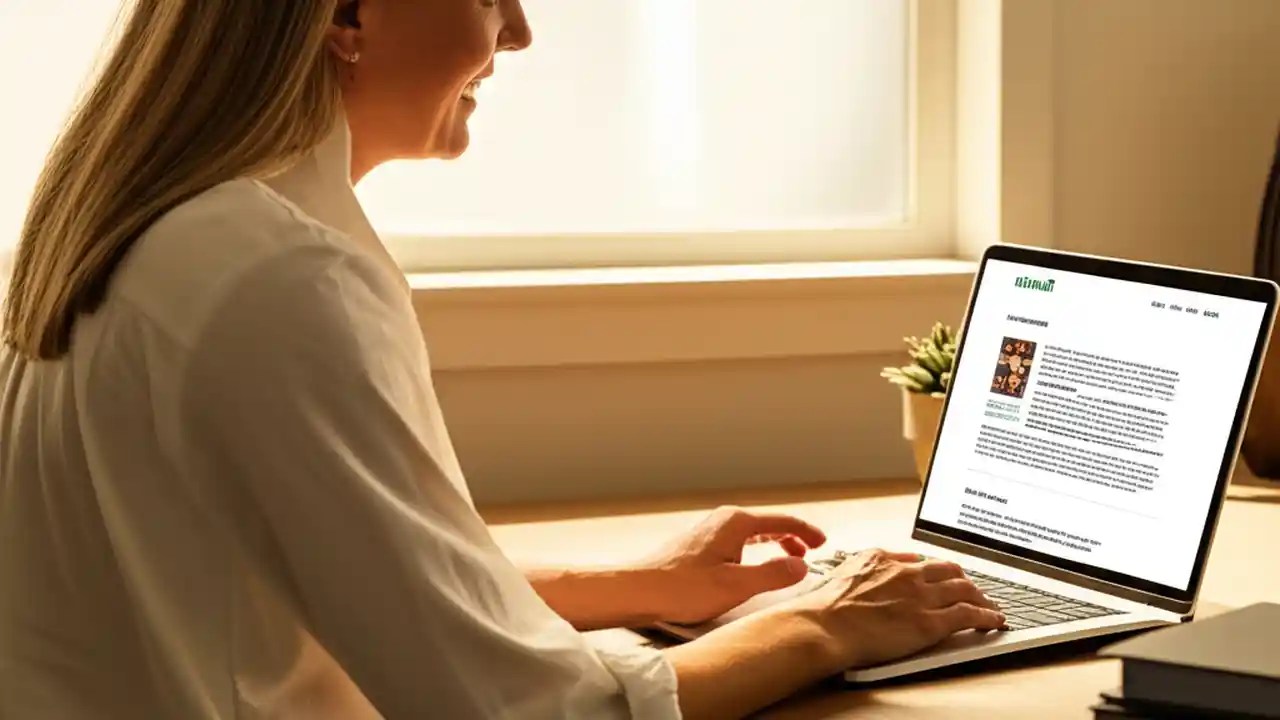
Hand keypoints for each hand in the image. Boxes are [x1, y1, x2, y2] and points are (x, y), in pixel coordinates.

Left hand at [640, 505, 826, 624]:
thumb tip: (801, 565)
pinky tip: (751, 566)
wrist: (640, 590)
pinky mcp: (698, 545)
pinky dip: (754, 550)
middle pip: (767, 523)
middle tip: (810, 552)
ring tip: (787, 559)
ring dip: (772, 544)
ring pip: (750, 533)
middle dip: (791, 536)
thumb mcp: (737, 585)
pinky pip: (737, 541)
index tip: (824, 542)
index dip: (806, 532)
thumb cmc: (684, 588)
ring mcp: (709, 531)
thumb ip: (774, 574)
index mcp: (736, 523)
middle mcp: (723, 520)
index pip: (782, 521)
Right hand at [779, 548, 1004, 671]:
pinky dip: (986, 616)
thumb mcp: (841, 573)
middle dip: (963, 579)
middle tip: (970, 589)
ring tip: (988, 605)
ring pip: (965, 589)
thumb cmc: (824, 607)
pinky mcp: (931, 621)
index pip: (919, 561)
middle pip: (948, 570)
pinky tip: (993, 621)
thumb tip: (871, 569)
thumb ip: (862, 569)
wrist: (825, 625)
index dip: (934, 571)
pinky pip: (968, 615)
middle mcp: (907, 572)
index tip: (939, 577)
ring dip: (981, 597)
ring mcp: (921, 596)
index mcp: (883, 558)